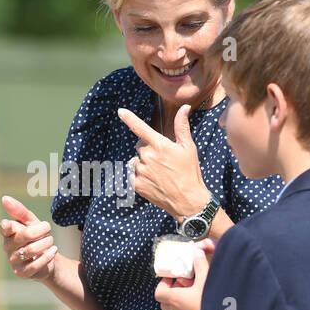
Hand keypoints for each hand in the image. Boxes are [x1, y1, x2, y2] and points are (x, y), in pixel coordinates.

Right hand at [0, 195, 57, 282]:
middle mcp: (8, 247)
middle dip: (40, 231)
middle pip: (24, 236)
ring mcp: (13, 261)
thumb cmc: (37, 236)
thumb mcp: (31, 221)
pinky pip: (34, 265)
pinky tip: (53, 251)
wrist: (48, 256)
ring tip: (51, 241)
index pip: (4, 228)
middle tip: (48, 229)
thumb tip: (4, 198)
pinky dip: (47, 256)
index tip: (8, 224)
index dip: (6, 226)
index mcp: (8, 233)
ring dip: (46, 243)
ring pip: (30, 250)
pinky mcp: (21, 273)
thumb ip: (19, 211)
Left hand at [118, 104, 211, 219]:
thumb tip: (184, 107)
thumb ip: (182, 126)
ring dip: (145, 164)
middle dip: (148, 149)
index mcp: (159, 145)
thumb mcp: (189, 148)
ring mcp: (141, 171)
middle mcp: (147, 157)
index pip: (140, 128)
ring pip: (137, 161)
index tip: (120, 111)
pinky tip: (154, 181)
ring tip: (160, 173)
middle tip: (164, 160)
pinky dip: (142, 176)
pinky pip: (134, 175)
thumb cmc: (190, 172)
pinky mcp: (137, 184)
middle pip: (140, 146)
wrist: (188, 201)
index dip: (129, 118)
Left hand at [154, 242, 212, 309]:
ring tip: (191, 297)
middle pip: (165, 302)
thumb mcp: (207, 279)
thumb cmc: (213, 302)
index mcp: (175, 299)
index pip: (159, 292)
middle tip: (184, 286)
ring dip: (177, 305)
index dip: (163, 284)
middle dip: (172, 292)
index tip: (173, 278)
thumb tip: (197, 252)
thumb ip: (200, 265)